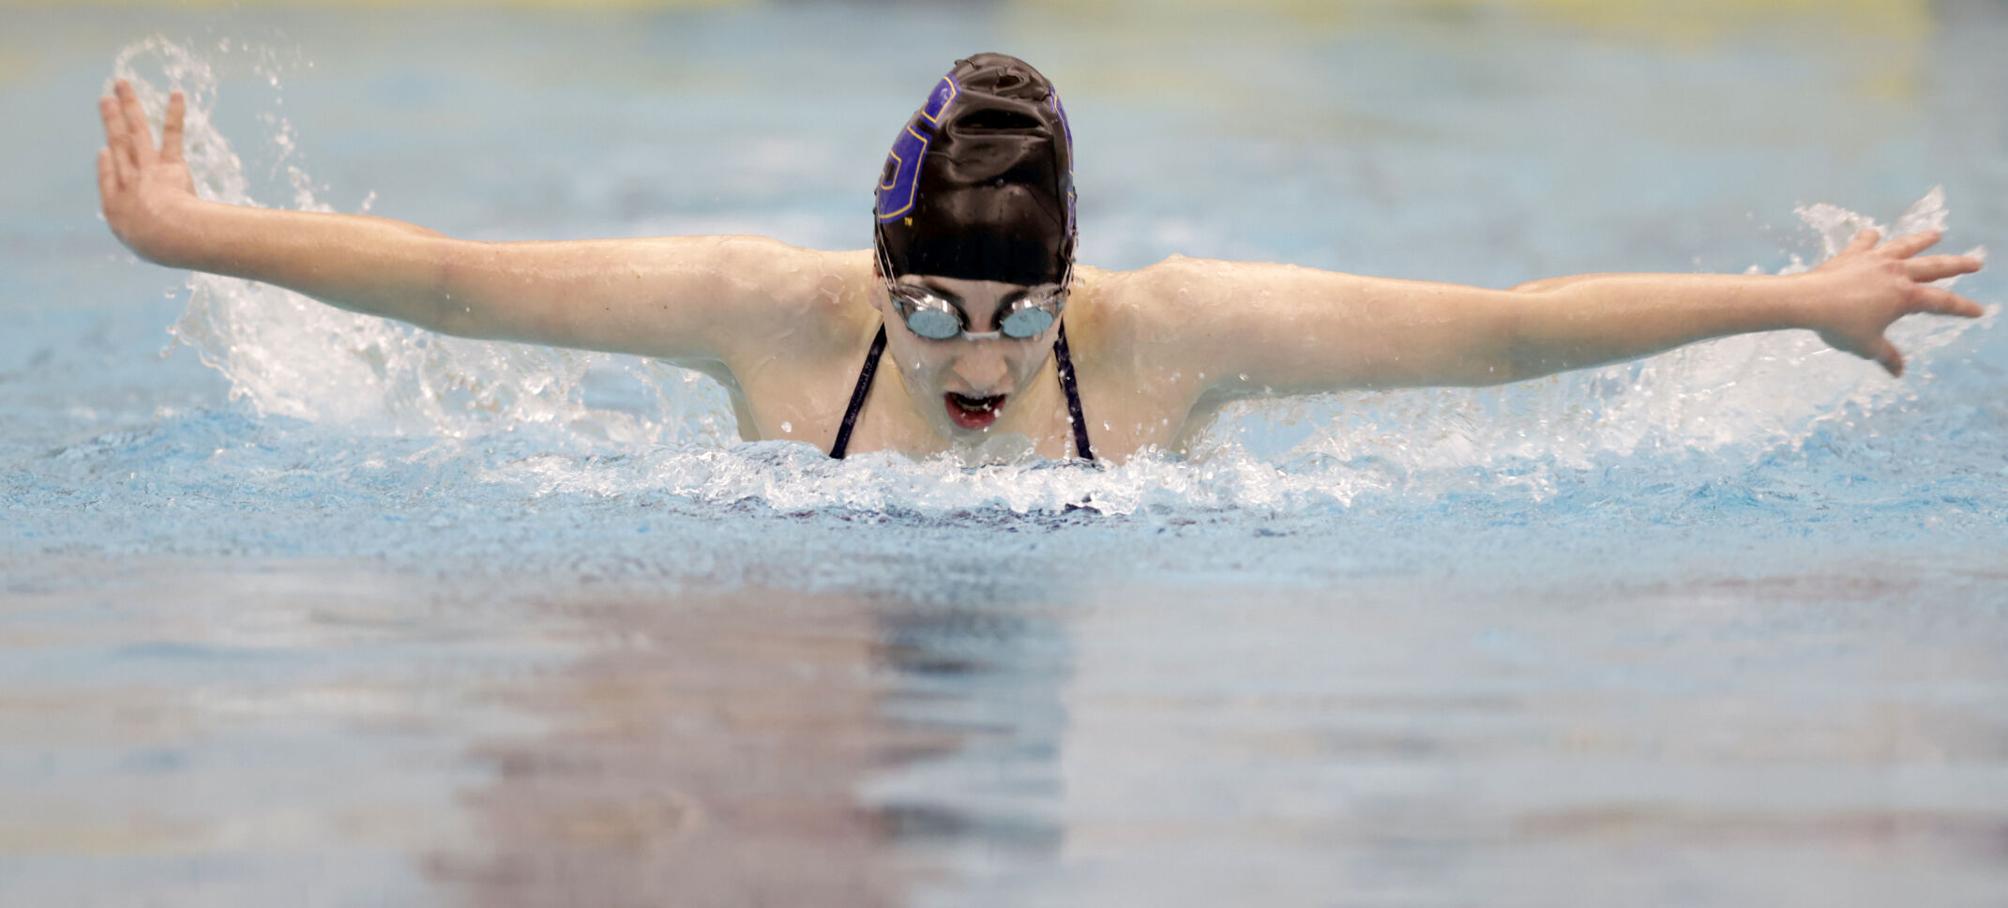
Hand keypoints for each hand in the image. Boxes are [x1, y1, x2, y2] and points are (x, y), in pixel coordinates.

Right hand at [97, 79, 199, 264]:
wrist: (166, 235)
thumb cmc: (158, 249)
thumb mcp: (149, 248)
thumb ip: (153, 237)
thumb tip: (173, 240)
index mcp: (116, 207)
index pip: (109, 179)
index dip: (107, 164)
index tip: (104, 150)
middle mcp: (128, 183)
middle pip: (118, 145)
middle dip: (111, 121)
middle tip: (104, 99)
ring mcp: (146, 171)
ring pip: (135, 133)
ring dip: (129, 106)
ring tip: (122, 84)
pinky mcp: (170, 166)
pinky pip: (172, 136)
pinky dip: (174, 114)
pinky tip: (176, 94)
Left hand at [1806, 228, 1984, 376]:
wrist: (1808, 300)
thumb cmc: (1840, 326)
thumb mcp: (1867, 346)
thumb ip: (1886, 357)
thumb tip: (1898, 372)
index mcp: (1906, 296)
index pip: (1942, 303)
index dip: (1962, 308)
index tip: (1979, 310)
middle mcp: (1897, 273)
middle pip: (1935, 267)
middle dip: (1958, 265)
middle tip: (1976, 262)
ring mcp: (1876, 260)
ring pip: (1906, 246)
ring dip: (1923, 240)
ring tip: (1937, 234)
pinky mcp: (1853, 254)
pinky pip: (1865, 243)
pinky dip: (1870, 238)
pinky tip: (1873, 233)